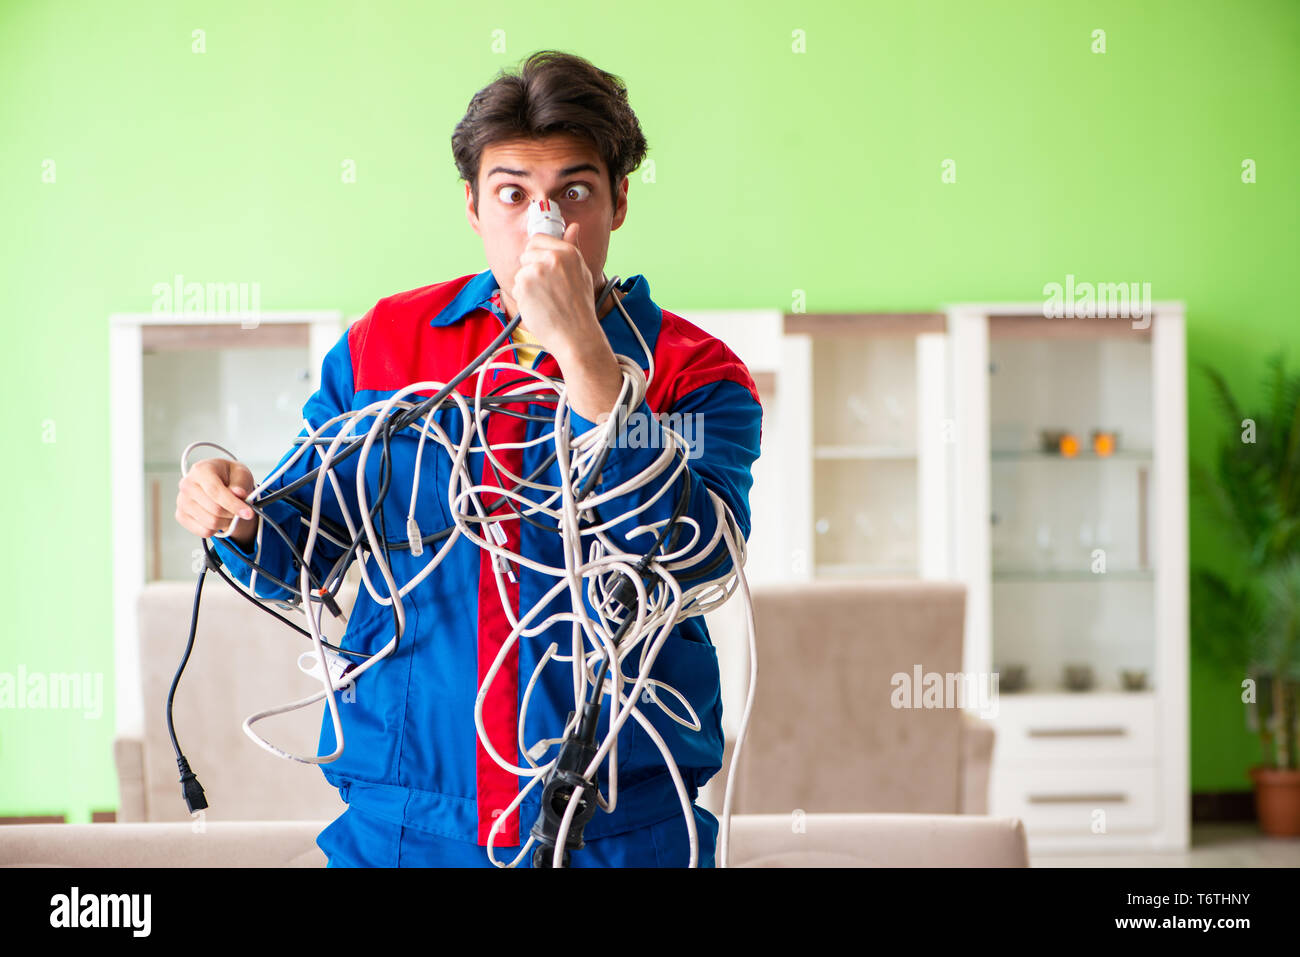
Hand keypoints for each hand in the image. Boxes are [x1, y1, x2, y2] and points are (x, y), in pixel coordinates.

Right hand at [176, 458, 257, 548]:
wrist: (219, 481)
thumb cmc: (229, 476)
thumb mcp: (241, 474)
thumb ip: (240, 483)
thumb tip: (238, 493)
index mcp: (201, 470)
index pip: (215, 491)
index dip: (233, 504)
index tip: (248, 513)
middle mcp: (187, 485)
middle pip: (214, 509)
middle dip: (233, 513)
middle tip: (241, 510)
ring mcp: (182, 501)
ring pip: (210, 522)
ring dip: (226, 521)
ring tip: (230, 512)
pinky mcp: (181, 515)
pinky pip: (203, 531)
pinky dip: (216, 529)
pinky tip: (219, 517)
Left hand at [510, 222, 602, 362]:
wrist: (576, 335)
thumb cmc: (581, 307)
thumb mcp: (582, 272)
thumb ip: (572, 247)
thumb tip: (573, 227)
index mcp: (567, 252)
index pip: (538, 239)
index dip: (538, 254)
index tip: (544, 267)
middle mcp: (551, 258)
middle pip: (526, 253)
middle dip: (531, 268)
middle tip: (547, 288)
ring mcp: (535, 271)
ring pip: (521, 272)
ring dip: (528, 285)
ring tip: (546, 300)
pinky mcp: (523, 286)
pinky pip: (516, 287)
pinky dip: (524, 298)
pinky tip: (539, 307)